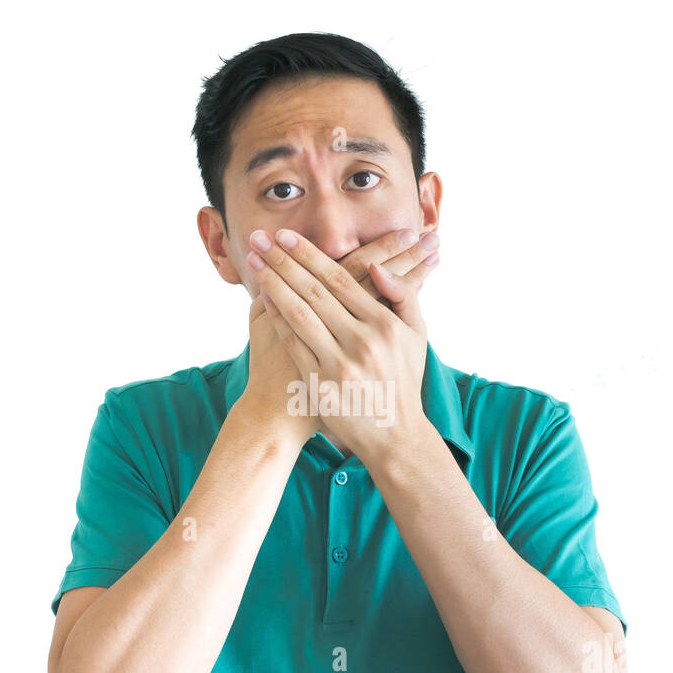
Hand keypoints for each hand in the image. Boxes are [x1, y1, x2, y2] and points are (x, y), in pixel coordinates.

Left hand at [249, 226, 435, 463]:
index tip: (288, 236)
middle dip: (284, 261)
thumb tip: (377, 266)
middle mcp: (360, 342)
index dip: (310, 255)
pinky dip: (277, 318)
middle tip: (262, 238)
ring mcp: (337, 364)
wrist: (394, 436)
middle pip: (314, 291)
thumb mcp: (417, 336)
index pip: (340, 279)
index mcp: (383, 325)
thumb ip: (403, 297)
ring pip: (298, 314)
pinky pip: (292, 343)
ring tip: (256, 262)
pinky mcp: (318, 384)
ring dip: (274, 284)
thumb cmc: (403, 380)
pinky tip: (264, 298)